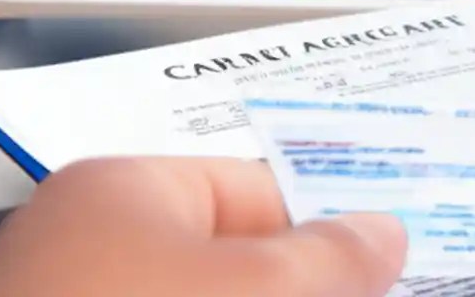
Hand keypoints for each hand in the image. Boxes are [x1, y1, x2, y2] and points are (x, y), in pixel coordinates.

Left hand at [0, 157, 406, 296]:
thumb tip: (384, 234)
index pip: (255, 188)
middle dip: (303, 280)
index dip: (327, 224)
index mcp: (120, 192)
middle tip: (374, 290)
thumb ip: (334, 256)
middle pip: (233, 256)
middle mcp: (90, 248)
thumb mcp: (262, 289)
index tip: (381, 261)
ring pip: (207, 295)